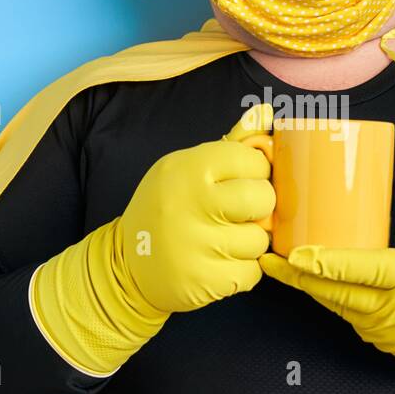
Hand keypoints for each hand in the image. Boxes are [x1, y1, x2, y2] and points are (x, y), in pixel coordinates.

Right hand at [30, 103, 274, 376]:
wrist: (127, 263)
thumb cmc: (168, 206)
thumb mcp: (187, 167)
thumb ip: (231, 143)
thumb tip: (267, 112)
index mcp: (189, 168)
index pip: (254, 160)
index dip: (256, 172)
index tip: (242, 180)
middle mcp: (192, 203)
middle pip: (263, 199)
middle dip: (259, 206)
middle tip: (239, 211)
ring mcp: (198, 245)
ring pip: (260, 240)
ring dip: (250, 242)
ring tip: (225, 238)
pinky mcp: (205, 281)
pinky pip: (252, 272)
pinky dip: (243, 270)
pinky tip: (220, 262)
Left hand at [258, 153, 394, 393]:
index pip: (362, 270)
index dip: (324, 263)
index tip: (292, 253)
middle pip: (334, 292)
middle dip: (298, 276)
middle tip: (266, 254)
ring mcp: (390, 332)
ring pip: (338, 308)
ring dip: (310, 288)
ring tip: (280, 266)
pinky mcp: (390, 344)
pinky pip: (352, 320)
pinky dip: (332, 302)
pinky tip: (314, 285)